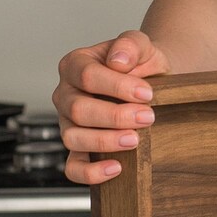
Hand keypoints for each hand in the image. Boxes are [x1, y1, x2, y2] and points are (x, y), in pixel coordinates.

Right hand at [52, 30, 171, 183]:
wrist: (150, 84)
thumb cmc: (141, 65)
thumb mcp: (142, 46)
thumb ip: (130, 44)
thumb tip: (117, 61)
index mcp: (75, 65)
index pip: (88, 76)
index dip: (117, 87)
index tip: (147, 93)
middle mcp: (66, 95)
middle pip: (78, 109)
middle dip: (115, 116)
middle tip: (147, 117)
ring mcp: (68, 123)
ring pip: (73, 137)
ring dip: (105, 141)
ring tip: (135, 139)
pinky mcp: (78, 148)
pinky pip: (73, 167)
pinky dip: (91, 172)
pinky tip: (117, 168)